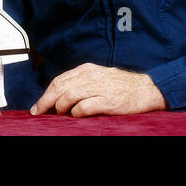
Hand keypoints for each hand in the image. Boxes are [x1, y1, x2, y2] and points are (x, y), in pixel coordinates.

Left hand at [31, 63, 166, 116]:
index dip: (46, 94)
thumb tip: (61, 95)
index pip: (60, 80)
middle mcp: (91, 76)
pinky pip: (84, 107)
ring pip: (68, 95)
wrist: (147, 89)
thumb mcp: (100, 76)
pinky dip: (76, 113)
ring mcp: (99, 88)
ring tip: (59, 114)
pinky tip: (76, 116)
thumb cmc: (122, 85)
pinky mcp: (107, 101)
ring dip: (60, 107)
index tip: (38, 106)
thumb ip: (82, 82)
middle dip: (46, 101)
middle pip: (60, 87)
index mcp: (87, 70)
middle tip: (39, 112)